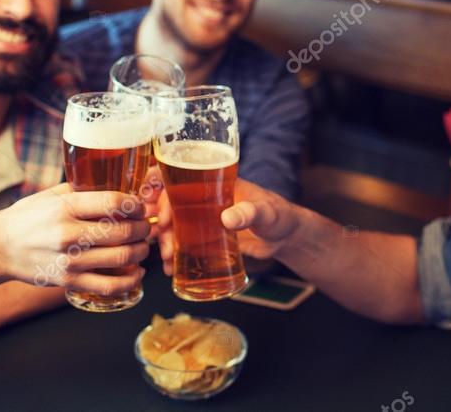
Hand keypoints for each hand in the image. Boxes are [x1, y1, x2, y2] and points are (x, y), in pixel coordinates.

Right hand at [0, 183, 152, 296]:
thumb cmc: (28, 218)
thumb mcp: (51, 195)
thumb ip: (82, 190)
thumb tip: (118, 186)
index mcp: (65, 207)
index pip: (113, 202)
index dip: (136, 205)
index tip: (141, 206)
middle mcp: (68, 234)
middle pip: (123, 231)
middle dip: (142, 228)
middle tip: (146, 226)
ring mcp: (69, 261)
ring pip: (121, 257)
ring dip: (141, 251)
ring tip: (143, 245)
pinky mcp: (68, 281)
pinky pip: (109, 285)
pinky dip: (130, 280)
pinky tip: (137, 272)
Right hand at [155, 178, 298, 275]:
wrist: (288, 238)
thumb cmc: (280, 216)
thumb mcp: (266, 212)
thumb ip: (249, 213)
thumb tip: (227, 218)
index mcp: (219, 185)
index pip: (183, 184)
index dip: (166, 199)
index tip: (162, 219)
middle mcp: (208, 200)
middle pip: (175, 207)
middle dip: (162, 225)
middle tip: (163, 245)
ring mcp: (209, 219)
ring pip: (178, 226)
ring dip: (166, 240)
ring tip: (166, 259)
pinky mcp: (212, 237)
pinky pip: (188, 242)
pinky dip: (176, 253)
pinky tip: (170, 267)